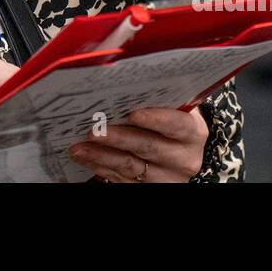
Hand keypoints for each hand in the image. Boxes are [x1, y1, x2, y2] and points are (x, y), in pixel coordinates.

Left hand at [66, 106, 208, 181]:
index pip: (175, 125)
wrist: (182, 150)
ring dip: (101, 156)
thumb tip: (120, 82)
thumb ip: (157, 98)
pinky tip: (85, 157)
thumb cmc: (172, 118)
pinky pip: (121, 180)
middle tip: (94, 131)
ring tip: (79, 147)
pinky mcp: (149, 188)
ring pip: (130, 167)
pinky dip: (100, 167)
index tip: (132, 113)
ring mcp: (166, 177)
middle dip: (117, 139)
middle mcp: (183, 158)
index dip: (155, 119)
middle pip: (148, 147)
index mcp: (192, 132)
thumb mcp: (174, 108)